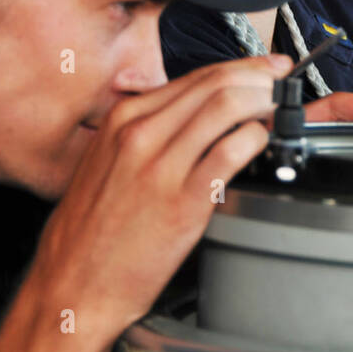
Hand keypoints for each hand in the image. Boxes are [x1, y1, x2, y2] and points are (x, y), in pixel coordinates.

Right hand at [0, 54, 293, 351]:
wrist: (71, 284)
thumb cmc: (89, 232)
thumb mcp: (105, 161)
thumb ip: (145, 132)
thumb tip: (193, 116)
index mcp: (122, 119)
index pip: (195, 77)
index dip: (240, 68)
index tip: (263, 67)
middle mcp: (139, 134)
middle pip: (215, 84)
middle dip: (259, 76)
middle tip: (281, 81)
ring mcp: (160, 166)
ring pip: (226, 107)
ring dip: (262, 102)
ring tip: (278, 110)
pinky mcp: (182, 201)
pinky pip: (230, 153)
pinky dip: (256, 140)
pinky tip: (262, 144)